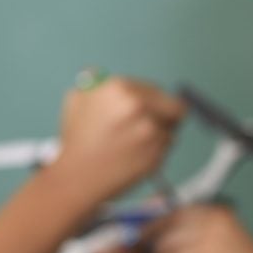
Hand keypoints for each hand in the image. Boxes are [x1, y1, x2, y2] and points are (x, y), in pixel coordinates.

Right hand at [52, 77, 185, 203]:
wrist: (78, 177)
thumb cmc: (77, 139)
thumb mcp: (78, 100)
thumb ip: (98, 83)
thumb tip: (107, 74)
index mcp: (120, 88)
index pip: (156, 90)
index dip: (154, 100)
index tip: (152, 108)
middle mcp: (139, 107)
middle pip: (176, 106)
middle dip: (168, 115)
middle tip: (160, 122)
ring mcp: (150, 132)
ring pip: (171, 130)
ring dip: (160, 134)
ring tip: (134, 144)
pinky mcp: (157, 155)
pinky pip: (166, 148)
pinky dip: (156, 151)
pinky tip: (134, 156)